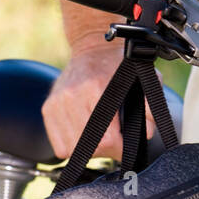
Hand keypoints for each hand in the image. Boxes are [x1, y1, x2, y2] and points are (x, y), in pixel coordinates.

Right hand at [42, 36, 156, 161]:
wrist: (93, 48)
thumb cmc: (119, 64)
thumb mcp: (143, 76)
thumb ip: (150, 104)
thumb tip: (147, 132)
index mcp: (97, 89)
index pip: (106, 138)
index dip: (119, 149)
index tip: (125, 146)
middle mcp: (73, 97)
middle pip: (89, 147)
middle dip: (106, 150)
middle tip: (115, 140)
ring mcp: (58, 103)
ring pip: (72, 149)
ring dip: (89, 149)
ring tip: (99, 135)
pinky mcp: (48, 108)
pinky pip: (59, 146)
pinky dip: (72, 146)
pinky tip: (84, 133)